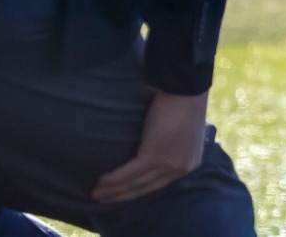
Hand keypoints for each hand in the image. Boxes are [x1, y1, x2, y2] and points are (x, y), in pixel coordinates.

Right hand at [92, 88, 208, 205]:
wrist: (184, 86)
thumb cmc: (182, 98)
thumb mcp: (181, 128)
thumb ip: (169, 142)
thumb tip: (151, 144)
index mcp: (190, 162)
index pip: (160, 183)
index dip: (139, 190)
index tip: (122, 195)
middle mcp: (181, 168)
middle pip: (146, 188)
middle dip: (123, 196)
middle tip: (104, 200)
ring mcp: (170, 165)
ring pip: (136, 184)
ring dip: (113, 191)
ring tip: (96, 194)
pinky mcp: (156, 157)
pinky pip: (129, 174)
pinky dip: (112, 179)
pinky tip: (100, 183)